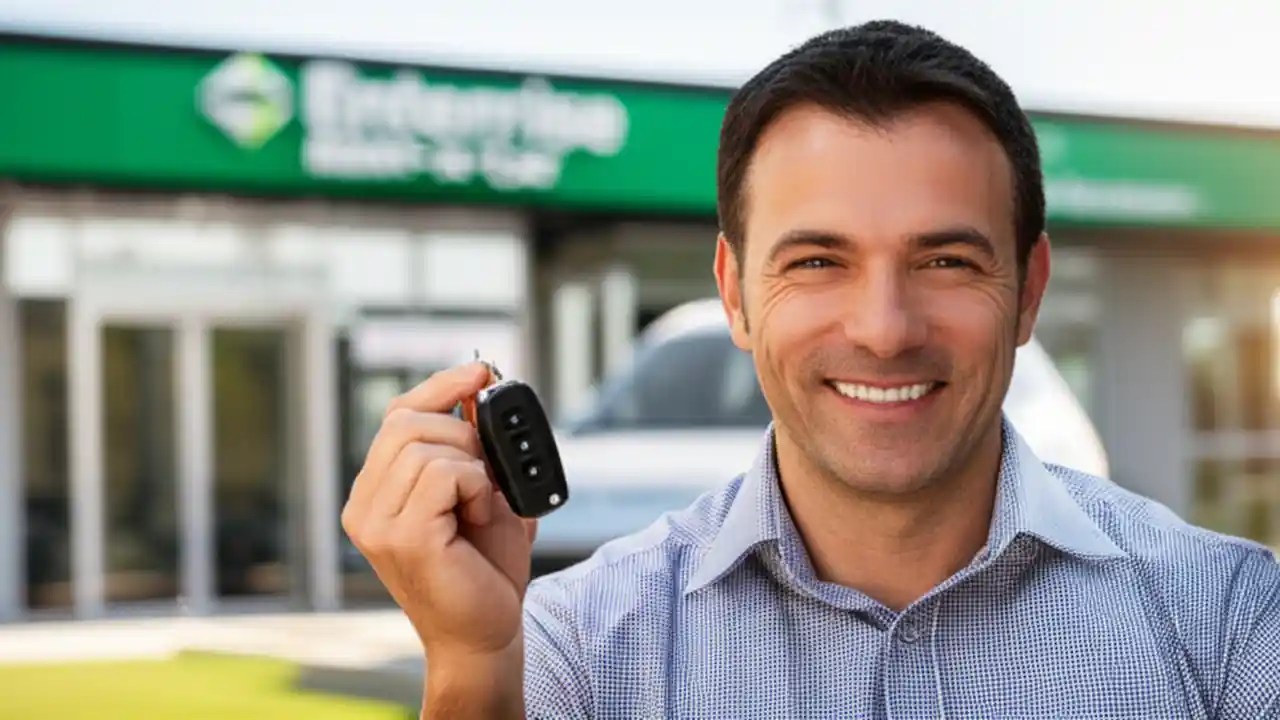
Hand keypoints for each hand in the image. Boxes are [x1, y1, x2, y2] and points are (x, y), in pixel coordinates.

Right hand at [342, 362, 537, 656]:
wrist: (487, 634)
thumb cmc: (486, 570)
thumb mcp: (482, 494)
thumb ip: (473, 446)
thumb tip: (477, 385)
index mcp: (376, 494)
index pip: (396, 416)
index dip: (439, 387)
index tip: (480, 371)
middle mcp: (364, 506)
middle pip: (405, 422)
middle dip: (461, 433)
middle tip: (486, 475)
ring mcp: (376, 522)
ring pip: (425, 444)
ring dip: (472, 466)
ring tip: (480, 506)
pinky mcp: (401, 536)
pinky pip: (442, 473)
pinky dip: (476, 486)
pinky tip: (478, 517)